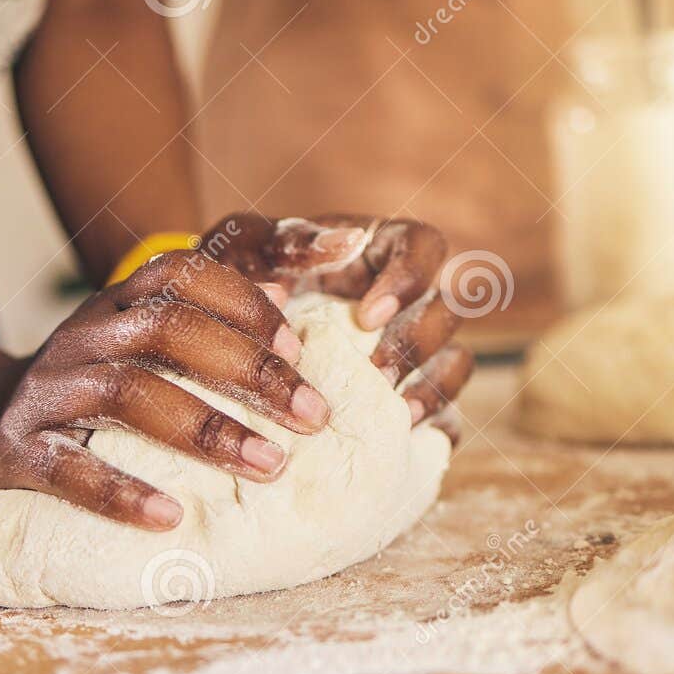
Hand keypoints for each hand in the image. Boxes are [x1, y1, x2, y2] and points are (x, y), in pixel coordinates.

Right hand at [0, 253, 328, 529]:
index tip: (301, 352)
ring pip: (127, 392)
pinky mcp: (17, 453)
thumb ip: (204, 321)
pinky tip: (172, 516)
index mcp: (114, 305)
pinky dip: (122, 493)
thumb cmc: (89, 393)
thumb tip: (289, 300)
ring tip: (269, 465)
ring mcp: (45, 391)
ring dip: (206, 429)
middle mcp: (79, 336)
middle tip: (312, 418)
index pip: (182, 275)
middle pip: (168, 330)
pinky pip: (69, 469)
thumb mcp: (137, 346)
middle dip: (249, 370)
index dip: (245, 305)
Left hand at [200, 212, 475, 427]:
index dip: (411, 278)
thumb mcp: (246, 251)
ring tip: (391, 408)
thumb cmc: (236, 286)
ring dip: (431, 383)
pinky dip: (435, 423)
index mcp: (376, 251)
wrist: (216, 348)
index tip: (369, 315)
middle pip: (448, 308)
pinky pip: (449, 414)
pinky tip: (400, 433)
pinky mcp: (411, 400)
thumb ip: (286, 239)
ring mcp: (412, 353)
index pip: (423, 246)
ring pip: (456, 359)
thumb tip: (345, 242)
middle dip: (418, 341)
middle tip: (375, 370)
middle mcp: (405, 300)